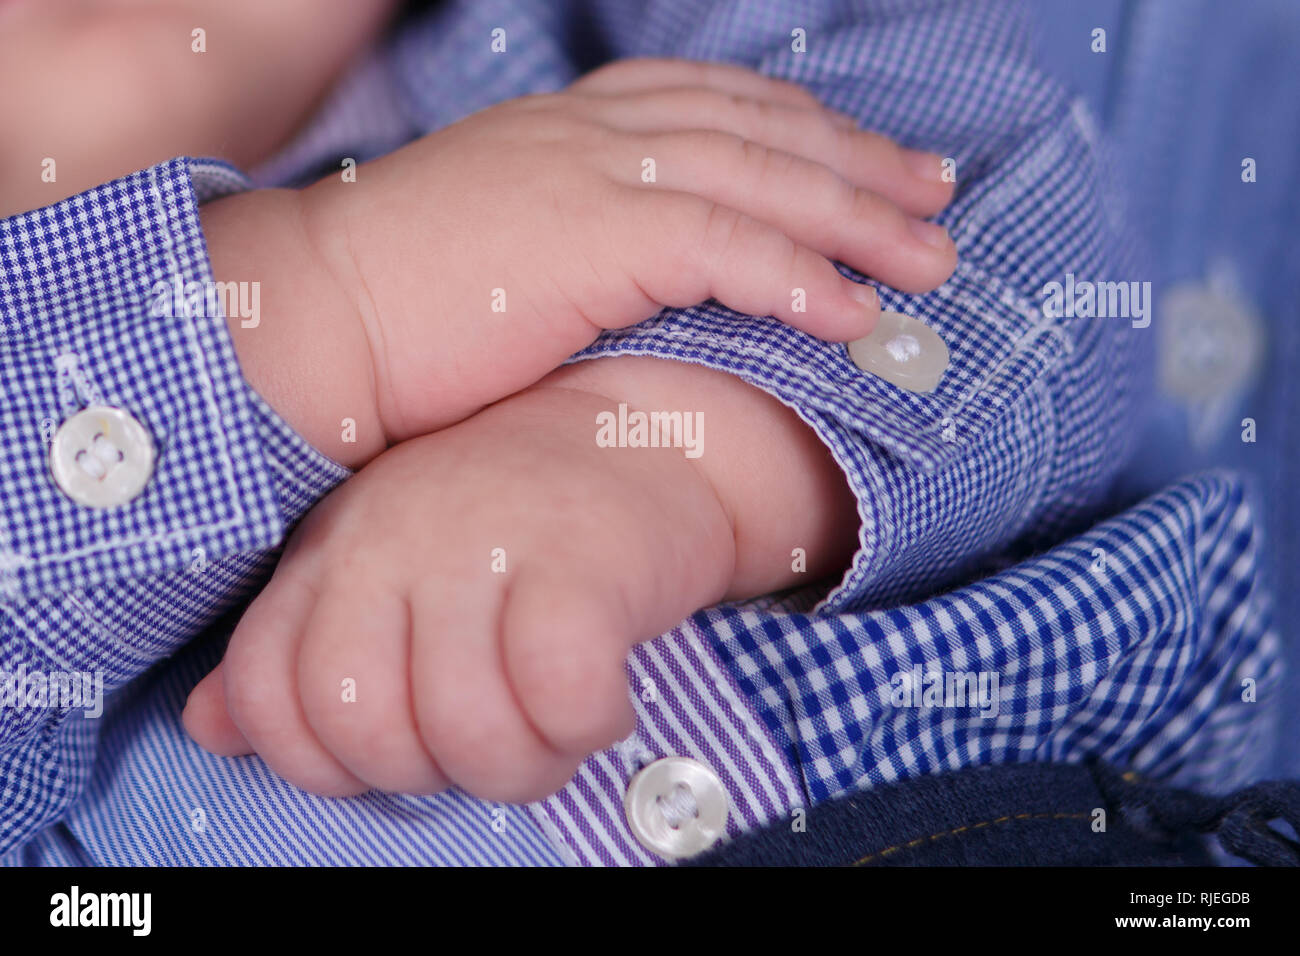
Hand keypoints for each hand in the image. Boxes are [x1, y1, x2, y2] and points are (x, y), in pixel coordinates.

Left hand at [182, 354, 860, 800]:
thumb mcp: (381, 567)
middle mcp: (394, 539)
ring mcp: (485, 543)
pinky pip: (561, 697)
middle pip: (362, 726)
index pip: (267, 692)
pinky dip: (584, 725)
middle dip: (431, 772)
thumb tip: (211, 727)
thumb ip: (296, 646)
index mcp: (334, 548)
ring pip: (464, 730)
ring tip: (552, 729)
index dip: (327, 761)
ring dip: (520, 764)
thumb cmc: (509, 524)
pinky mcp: (583, 560)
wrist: (640, 436)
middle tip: (490, 738)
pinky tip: (601, 702)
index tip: (403, 747)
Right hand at [208, 59, 956, 463]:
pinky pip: (726, 246)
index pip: (724, 111)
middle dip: (862, 165)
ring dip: (859, 221)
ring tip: (933, 263)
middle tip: (938, 198)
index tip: (879, 166)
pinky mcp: (591, 232)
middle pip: (764, 132)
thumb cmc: (406, 303)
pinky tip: (855, 312)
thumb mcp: (516, 245)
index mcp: (578, 126)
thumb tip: (657, 284)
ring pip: (763, 180)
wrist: (316, 316)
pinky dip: (799, 275)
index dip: (813, 135)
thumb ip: (593, 241)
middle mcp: (596, 130)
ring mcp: (594, 172)